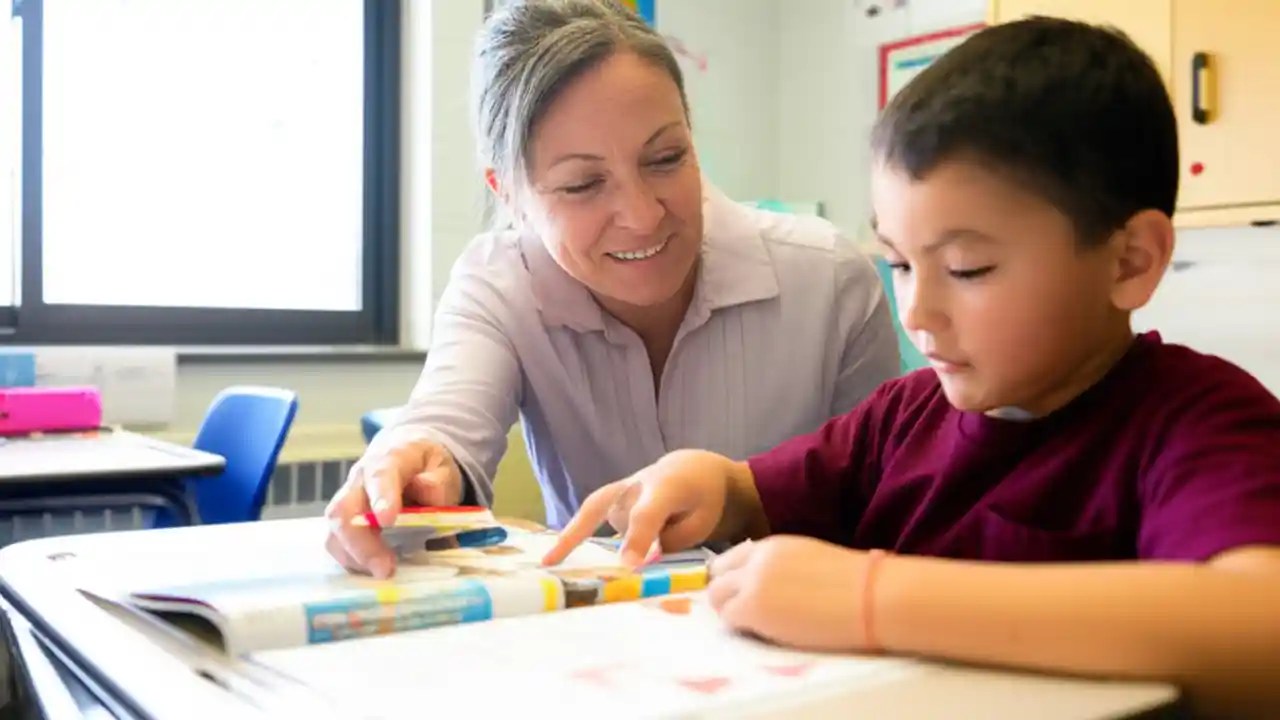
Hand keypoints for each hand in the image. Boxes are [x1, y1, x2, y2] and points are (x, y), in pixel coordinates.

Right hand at [324, 435, 463, 577]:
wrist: (406, 457)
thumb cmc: (426, 466)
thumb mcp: (444, 467)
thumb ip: (439, 481)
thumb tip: (427, 492)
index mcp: (389, 460)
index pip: (380, 475)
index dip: (381, 497)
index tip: (388, 520)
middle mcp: (360, 480)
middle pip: (344, 510)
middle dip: (361, 543)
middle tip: (384, 568)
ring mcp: (347, 501)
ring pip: (335, 531)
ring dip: (355, 557)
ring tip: (382, 573)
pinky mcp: (343, 523)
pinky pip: (337, 544)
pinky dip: (353, 562)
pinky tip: (373, 571)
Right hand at [542, 449, 747, 566]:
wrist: (691, 467)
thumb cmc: (700, 498)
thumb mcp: (701, 522)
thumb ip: (672, 543)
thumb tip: (636, 563)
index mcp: (668, 487)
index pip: (647, 514)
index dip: (637, 539)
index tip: (628, 567)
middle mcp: (638, 484)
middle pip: (623, 518)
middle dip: (624, 541)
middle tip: (583, 564)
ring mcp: (620, 489)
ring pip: (613, 521)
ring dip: (621, 539)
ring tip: (612, 550)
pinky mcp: (609, 497)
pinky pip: (588, 516)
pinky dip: (571, 536)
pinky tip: (551, 558)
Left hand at [708, 536, 871, 652]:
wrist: (871, 597)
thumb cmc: (856, 585)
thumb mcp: (810, 561)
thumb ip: (783, 567)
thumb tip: (772, 585)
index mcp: (773, 546)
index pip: (731, 558)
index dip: (734, 579)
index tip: (743, 594)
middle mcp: (757, 559)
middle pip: (717, 575)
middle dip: (726, 595)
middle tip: (746, 614)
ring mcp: (752, 582)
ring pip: (717, 597)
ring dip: (731, 612)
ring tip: (758, 626)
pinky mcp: (753, 608)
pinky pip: (729, 619)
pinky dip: (742, 628)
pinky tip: (766, 633)